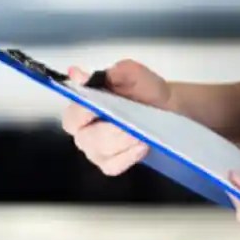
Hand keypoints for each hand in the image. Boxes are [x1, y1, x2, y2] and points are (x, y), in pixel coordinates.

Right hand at [60, 59, 172, 175]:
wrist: (166, 107)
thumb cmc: (144, 90)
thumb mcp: (133, 74)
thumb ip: (112, 73)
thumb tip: (80, 75)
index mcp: (82, 106)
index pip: (73, 115)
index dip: (85, 113)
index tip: (105, 108)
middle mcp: (83, 130)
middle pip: (87, 137)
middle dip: (111, 130)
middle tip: (131, 123)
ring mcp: (94, 150)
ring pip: (102, 152)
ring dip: (124, 142)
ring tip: (141, 133)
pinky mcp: (109, 164)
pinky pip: (113, 166)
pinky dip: (128, 156)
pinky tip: (142, 146)